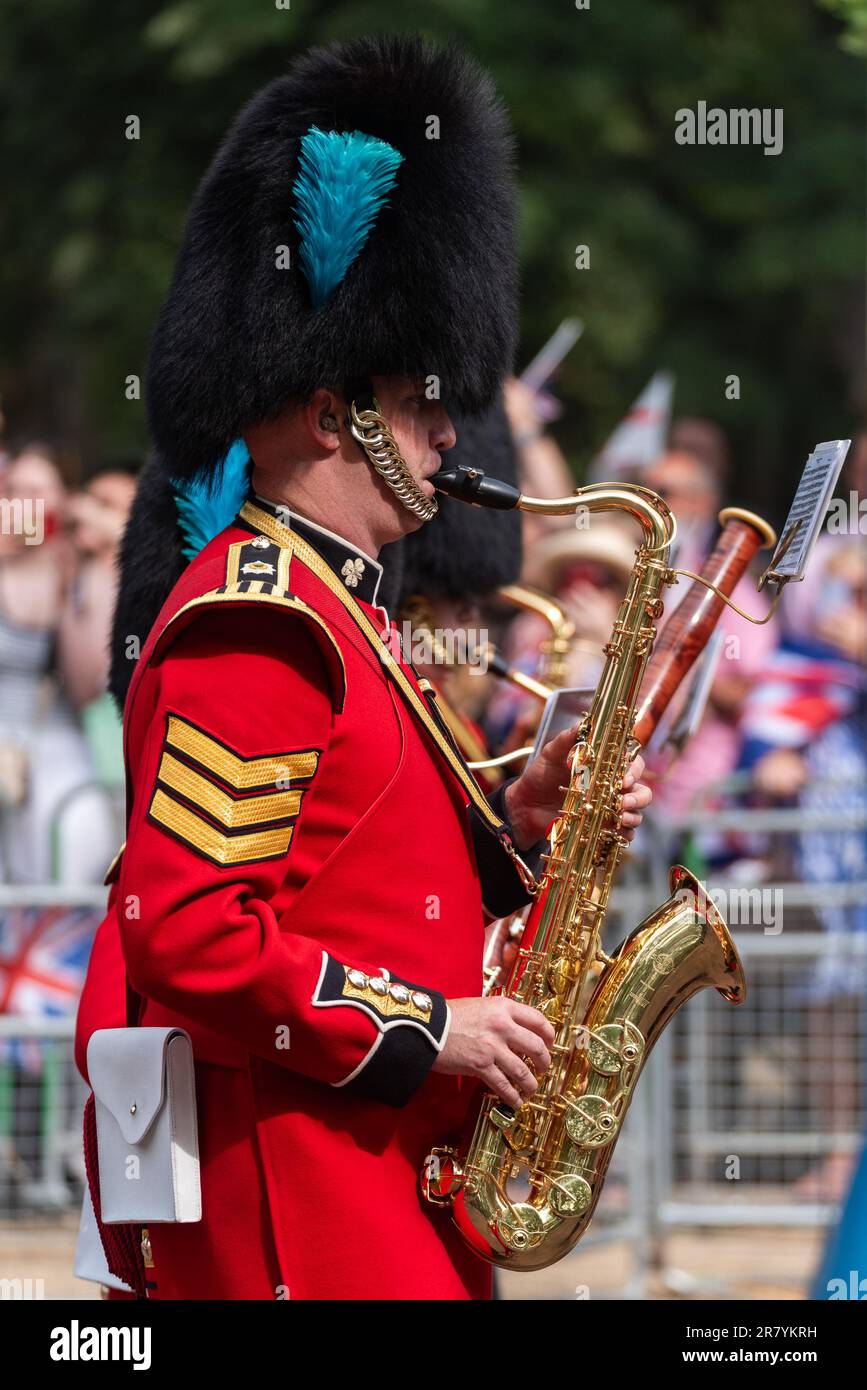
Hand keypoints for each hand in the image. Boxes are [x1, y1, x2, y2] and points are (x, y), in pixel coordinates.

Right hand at [432, 996, 553, 1108]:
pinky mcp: (481, 1066)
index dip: (549, 1034)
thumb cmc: (450, 1016)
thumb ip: (500, 1015)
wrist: (426, 1027)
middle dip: (544, 1062)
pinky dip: (513, 1096)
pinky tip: (516, 1101)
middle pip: (537, 1047)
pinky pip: (504, 1085)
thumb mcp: (481, 1005)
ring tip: (531, 1088)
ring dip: (531, 1083)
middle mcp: (502, 1025)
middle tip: (544, 1068)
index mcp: (503, 1007)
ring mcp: (493, 1047)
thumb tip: (517, 1031)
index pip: (538, 1019)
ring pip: (523, 1070)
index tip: (550, 1044)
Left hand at [504, 725, 652, 849]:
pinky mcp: (602, 829)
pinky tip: (615, 832)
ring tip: (619, 818)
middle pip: (641, 791)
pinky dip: (625, 835)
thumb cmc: (540, 776)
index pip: (633, 764)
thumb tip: (584, 723)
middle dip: (638, 797)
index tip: (625, 778)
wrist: (525, 805)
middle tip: (623, 801)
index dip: (634, 770)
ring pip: (636, 813)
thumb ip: (567, 739)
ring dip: (633, 816)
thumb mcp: (552, 754)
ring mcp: (609, 809)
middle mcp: (612, 788)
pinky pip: (624, 835)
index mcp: (605, 767)